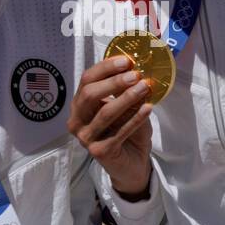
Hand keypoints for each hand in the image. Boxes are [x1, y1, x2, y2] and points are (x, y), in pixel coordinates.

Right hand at [68, 55, 152, 199]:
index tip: (126, 60)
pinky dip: (135, 118)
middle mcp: (77, 121)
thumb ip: (125, 90)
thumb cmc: (126, 130)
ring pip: (105, 113)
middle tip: (135, 74)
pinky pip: (119, 132)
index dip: (105, 68)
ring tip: (145, 87)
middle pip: (89, 94)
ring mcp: (85, 138)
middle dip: (114, 82)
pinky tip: (148, 108)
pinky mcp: (99, 152)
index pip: (87, 80)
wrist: (132, 164)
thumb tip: (136, 68)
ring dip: (127, 98)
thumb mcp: (125, 106)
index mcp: (80, 105)